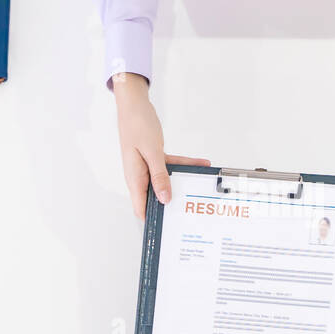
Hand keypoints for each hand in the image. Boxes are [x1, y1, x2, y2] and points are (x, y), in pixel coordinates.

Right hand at [113, 73, 209, 218]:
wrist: (134, 104)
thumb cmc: (137, 124)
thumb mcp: (151, 151)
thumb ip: (159, 175)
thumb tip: (164, 198)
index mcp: (134, 177)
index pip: (141, 207)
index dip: (152, 220)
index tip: (166, 229)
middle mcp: (139, 174)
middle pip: (155, 197)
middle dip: (171, 204)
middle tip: (190, 212)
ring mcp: (146, 166)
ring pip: (166, 180)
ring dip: (182, 181)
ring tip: (200, 185)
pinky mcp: (153, 157)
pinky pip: (170, 165)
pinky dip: (184, 165)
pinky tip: (200, 164)